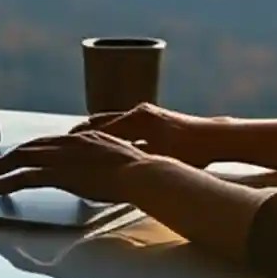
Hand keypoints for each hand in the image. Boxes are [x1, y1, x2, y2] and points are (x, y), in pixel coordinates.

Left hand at [0, 130, 158, 202]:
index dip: (32, 148)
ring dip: (1, 167)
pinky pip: (25, 176)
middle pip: (32, 145)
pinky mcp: (58, 173)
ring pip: (23, 157)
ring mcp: (62, 157)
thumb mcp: (117, 158)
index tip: (21, 156)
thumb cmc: (137, 170)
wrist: (139, 172)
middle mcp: (69, 142)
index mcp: (84, 137)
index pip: (50, 140)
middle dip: (11, 156)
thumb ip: (102, 161)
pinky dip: (5, 181)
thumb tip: (98, 171)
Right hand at [69, 103, 218, 168]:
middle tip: (62, 143)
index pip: (100, 129)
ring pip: (112, 121)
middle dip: (82, 133)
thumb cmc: (191, 150)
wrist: (214, 137)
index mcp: (137, 120)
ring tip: (77, 142)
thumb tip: (112, 165)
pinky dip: (111, 131)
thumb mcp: (159, 157)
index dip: (81, 139)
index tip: (64, 146)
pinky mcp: (152, 117)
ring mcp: (145, 113)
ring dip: (96, 131)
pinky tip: (104, 142)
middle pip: (101, 121)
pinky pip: (123, 123)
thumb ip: (134, 158)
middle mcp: (138, 112)